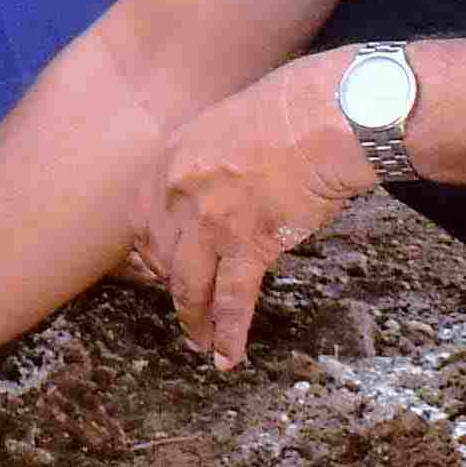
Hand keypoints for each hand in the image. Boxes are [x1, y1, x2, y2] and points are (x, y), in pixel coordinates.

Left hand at [141, 56, 364, 368]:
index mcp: (171, 161)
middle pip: (159, 258)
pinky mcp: (249, 244)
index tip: (160, 268)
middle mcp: (180, 194)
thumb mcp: (223, 122)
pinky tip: (228, 356)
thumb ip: (204, 159)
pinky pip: (232, 300)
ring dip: (194, 321)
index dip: (149, 252)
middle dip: (170, 288)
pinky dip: (229, 333)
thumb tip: (210, 186)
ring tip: (200, 344)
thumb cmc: (289, 109)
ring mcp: (212, 222)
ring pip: (188, 286)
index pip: (140, 220)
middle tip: (184, 307)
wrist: (326, 115)